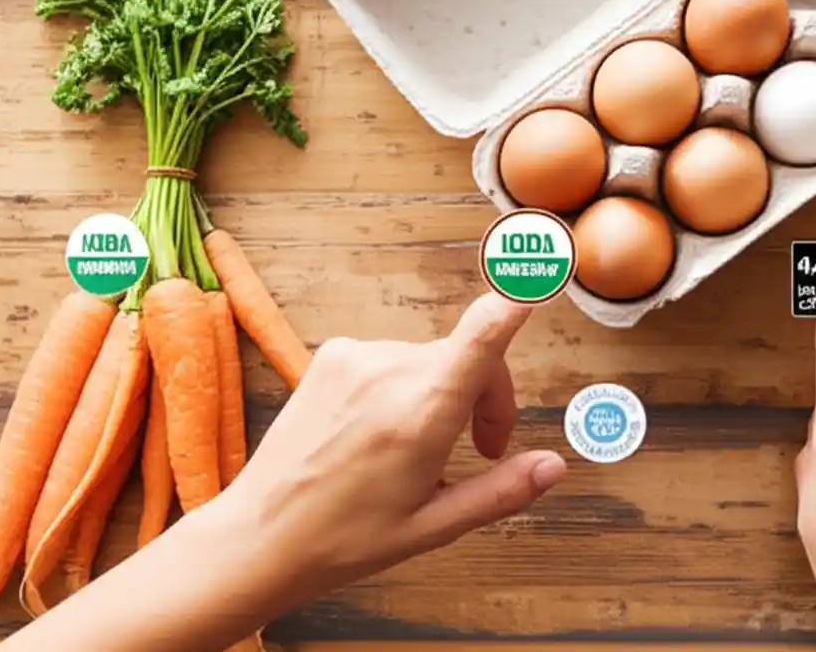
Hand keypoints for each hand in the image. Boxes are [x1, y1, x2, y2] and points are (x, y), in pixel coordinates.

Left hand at [223, 292, 568, 589]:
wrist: (260, 535)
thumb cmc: (345, 539)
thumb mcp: (434, 527)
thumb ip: (501, 492)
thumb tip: (554, 467)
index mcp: (421, 414)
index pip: (482, 335)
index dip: (515, 301)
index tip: (537, 276)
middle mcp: (389, 371)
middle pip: (469, 357)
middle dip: (488, 398)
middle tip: (483, 450)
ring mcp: (356, 358)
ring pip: (433, 360)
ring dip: (446, 393)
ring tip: (425, 452)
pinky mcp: (333, 355)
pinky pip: (394, 359)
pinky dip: (406, 386)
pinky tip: (386, 432)